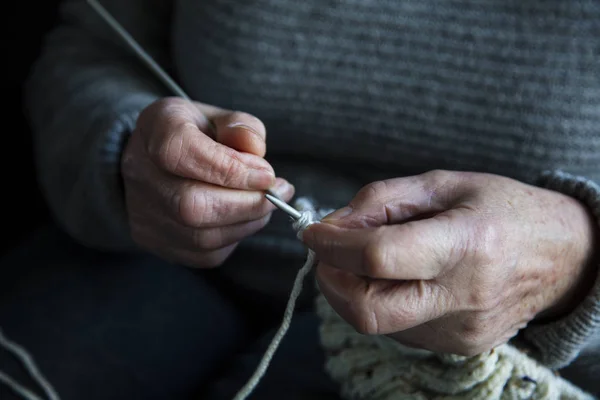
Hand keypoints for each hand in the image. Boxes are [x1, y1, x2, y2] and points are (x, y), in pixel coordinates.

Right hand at [121, 97, 293, 266]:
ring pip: (199, 236)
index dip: (230, 169)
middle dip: (246, 204)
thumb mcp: (220, 118)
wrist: (157, 161)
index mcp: (156, 128)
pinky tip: (244, 218)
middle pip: (191, 204)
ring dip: (246, 223)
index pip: (182, 153)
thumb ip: (242, 127)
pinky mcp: (155, 241)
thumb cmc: (197, 136)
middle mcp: (139, 172)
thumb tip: (256, 150)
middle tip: (276, 194)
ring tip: (265, 204)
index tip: (267, 175)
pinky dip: (234, 237)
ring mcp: (142, 212)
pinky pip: (203, 254)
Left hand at [303, 170, 596, 355]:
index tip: (312, 233)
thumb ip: (381, 200)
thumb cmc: (504, 209)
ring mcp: (460, 329)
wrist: (562, 257)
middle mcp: (463, 296)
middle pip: (368, 310)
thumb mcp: (444, 183)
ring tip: (366, 260)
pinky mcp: (458, 346)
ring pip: (377, 323)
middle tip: (328, 255)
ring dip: (353, 290)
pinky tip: (397, 279)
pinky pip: (398, 329)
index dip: (332, 245)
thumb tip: (332, 226)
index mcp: (465, 243)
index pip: (378, 256)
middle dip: (331, 281)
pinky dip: (381, 302)